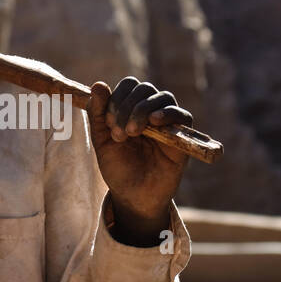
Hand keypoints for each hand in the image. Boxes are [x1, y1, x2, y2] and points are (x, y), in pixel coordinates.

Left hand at [88, 77, 190, 244]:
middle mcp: (150, 111)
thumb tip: (98, 85)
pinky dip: (168, 113)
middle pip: (143, 89)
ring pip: (162, 97)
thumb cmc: (118, 169)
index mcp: (131, 108)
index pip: (129, 86)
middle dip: (127, 107)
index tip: (108, 124)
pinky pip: (182, 115)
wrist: (134, 196)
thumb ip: (98, 114)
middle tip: (119, 134)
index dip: (117, 98)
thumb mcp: (102, 141)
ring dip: (143, 110)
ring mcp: (167, 122)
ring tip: (132, 132)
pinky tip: (155, 122)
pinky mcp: (182, 136)